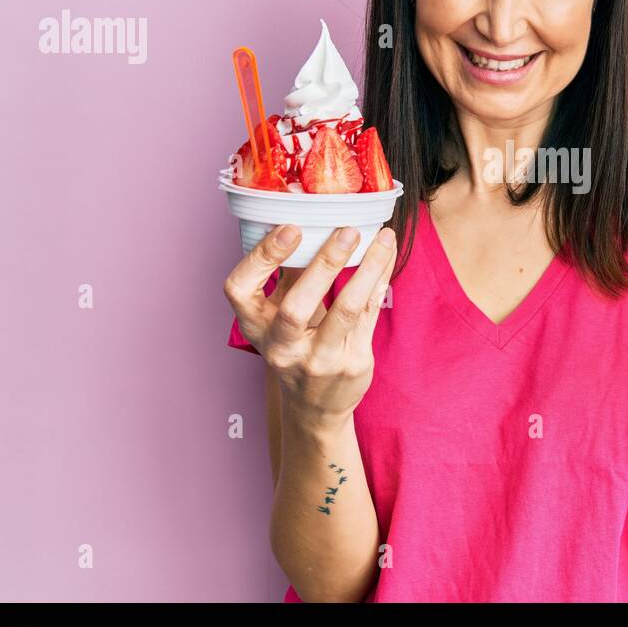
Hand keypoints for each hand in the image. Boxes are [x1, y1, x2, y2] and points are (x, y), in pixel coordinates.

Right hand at [223, 223, 396, 433]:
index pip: (240, 290)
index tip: (290, 227)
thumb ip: (288, 275)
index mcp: (255, 327)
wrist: (314, 406)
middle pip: (296, 308)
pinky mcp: (352, 364)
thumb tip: (307, 219)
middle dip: (323, 265)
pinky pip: (370, 315)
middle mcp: (281, 348)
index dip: (261, 257)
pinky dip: (380, 281)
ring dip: (367, 269)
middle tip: (348, 230)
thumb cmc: (296, 344)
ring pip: (346, 311)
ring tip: (383, 237)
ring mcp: (318, 360)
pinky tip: (387, 257)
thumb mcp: (279, 315)